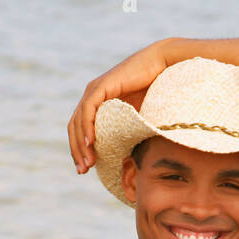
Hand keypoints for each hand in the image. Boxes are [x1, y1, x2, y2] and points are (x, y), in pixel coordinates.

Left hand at [68, 40, 172, 173]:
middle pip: (75, 128)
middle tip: (83, 171)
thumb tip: (125, 159)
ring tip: (88, 163)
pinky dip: (87, 127)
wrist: (163, 66)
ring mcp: (94, 90)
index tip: (85, 170)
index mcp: (96, 103)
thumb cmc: (154, 91)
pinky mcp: (101, 86)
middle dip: (77, 152)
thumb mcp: (135, 118)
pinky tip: (90, 143)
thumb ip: (124, 132)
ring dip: (81, 145)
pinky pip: (88, 110)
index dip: (79, 150)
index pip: (79, 130)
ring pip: (78, 121)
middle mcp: (91, 96)